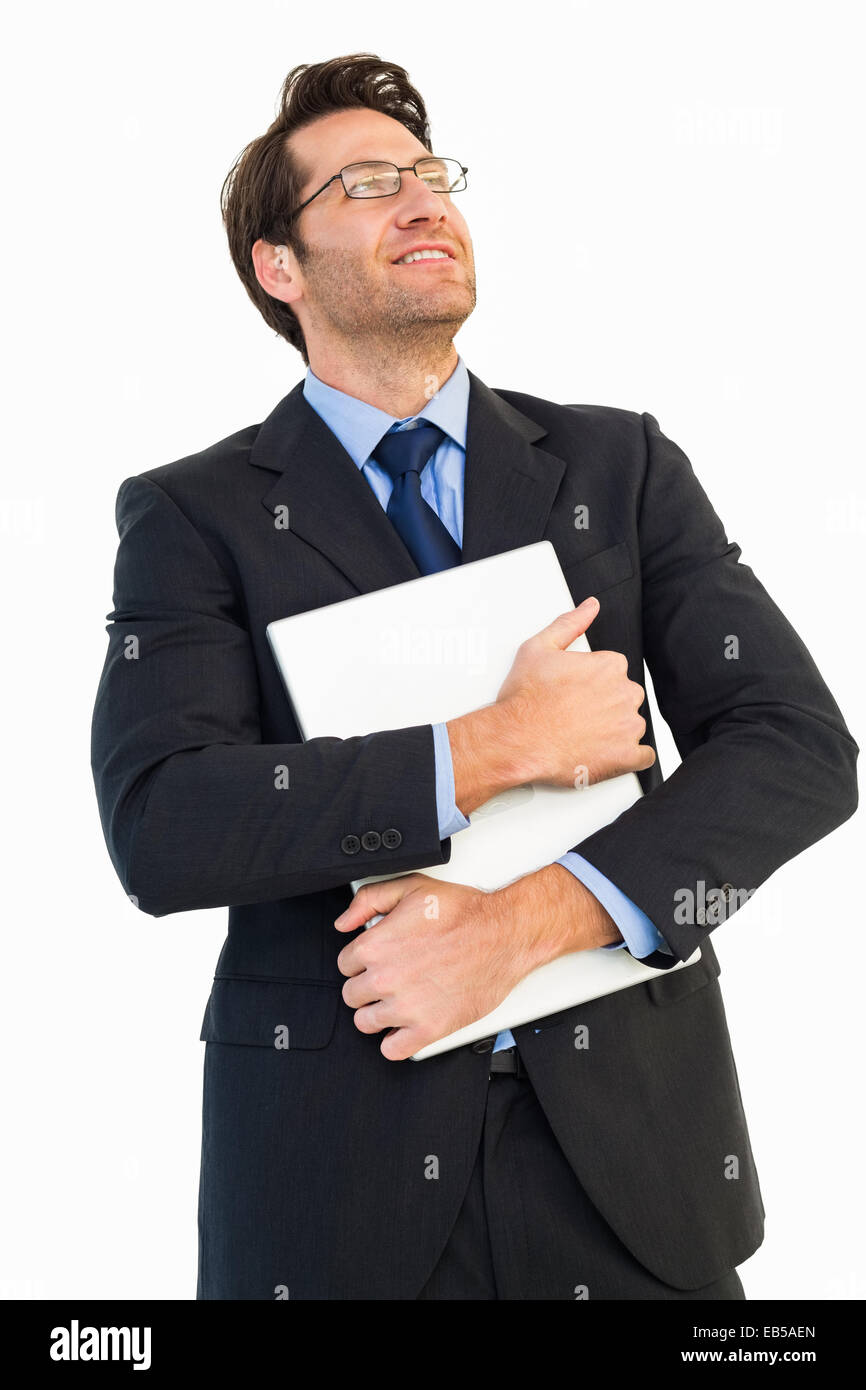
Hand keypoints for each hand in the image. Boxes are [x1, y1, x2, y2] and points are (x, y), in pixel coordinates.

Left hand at [333, 873, 533, 1060]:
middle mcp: (385, 979)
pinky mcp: (428, 1029)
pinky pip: (392, 1049)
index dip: (360, 961)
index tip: (376, 960)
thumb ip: (369, 899)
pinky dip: (395, 1041)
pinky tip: (405, 1025)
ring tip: (397, 1000)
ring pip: (365, 1022)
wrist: (504, 935)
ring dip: (377, 1012)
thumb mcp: (411, 887)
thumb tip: (343, 922)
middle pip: (351, 995)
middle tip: (389, 978)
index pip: (345, 965)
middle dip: (367, 986)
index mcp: (376, 946)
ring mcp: (405, 1007)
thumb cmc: (463, 912)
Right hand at [494, 596, 655, 785]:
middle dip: (605, 707)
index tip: (577, 693)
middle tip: (576, 716)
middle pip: (625, 698)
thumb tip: (589, 607)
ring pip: (632, 726)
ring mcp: (628, 726)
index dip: (593, 683)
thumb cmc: (525, 699)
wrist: (517, 740)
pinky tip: (608, 754)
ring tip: (583, 737)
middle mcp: (624, 694)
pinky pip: (643, 756)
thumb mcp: (539, 648)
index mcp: (610, 666)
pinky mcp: (626, 756)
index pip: (614, 671)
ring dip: (614, 732)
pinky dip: (630, 757)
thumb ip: (570, 623)